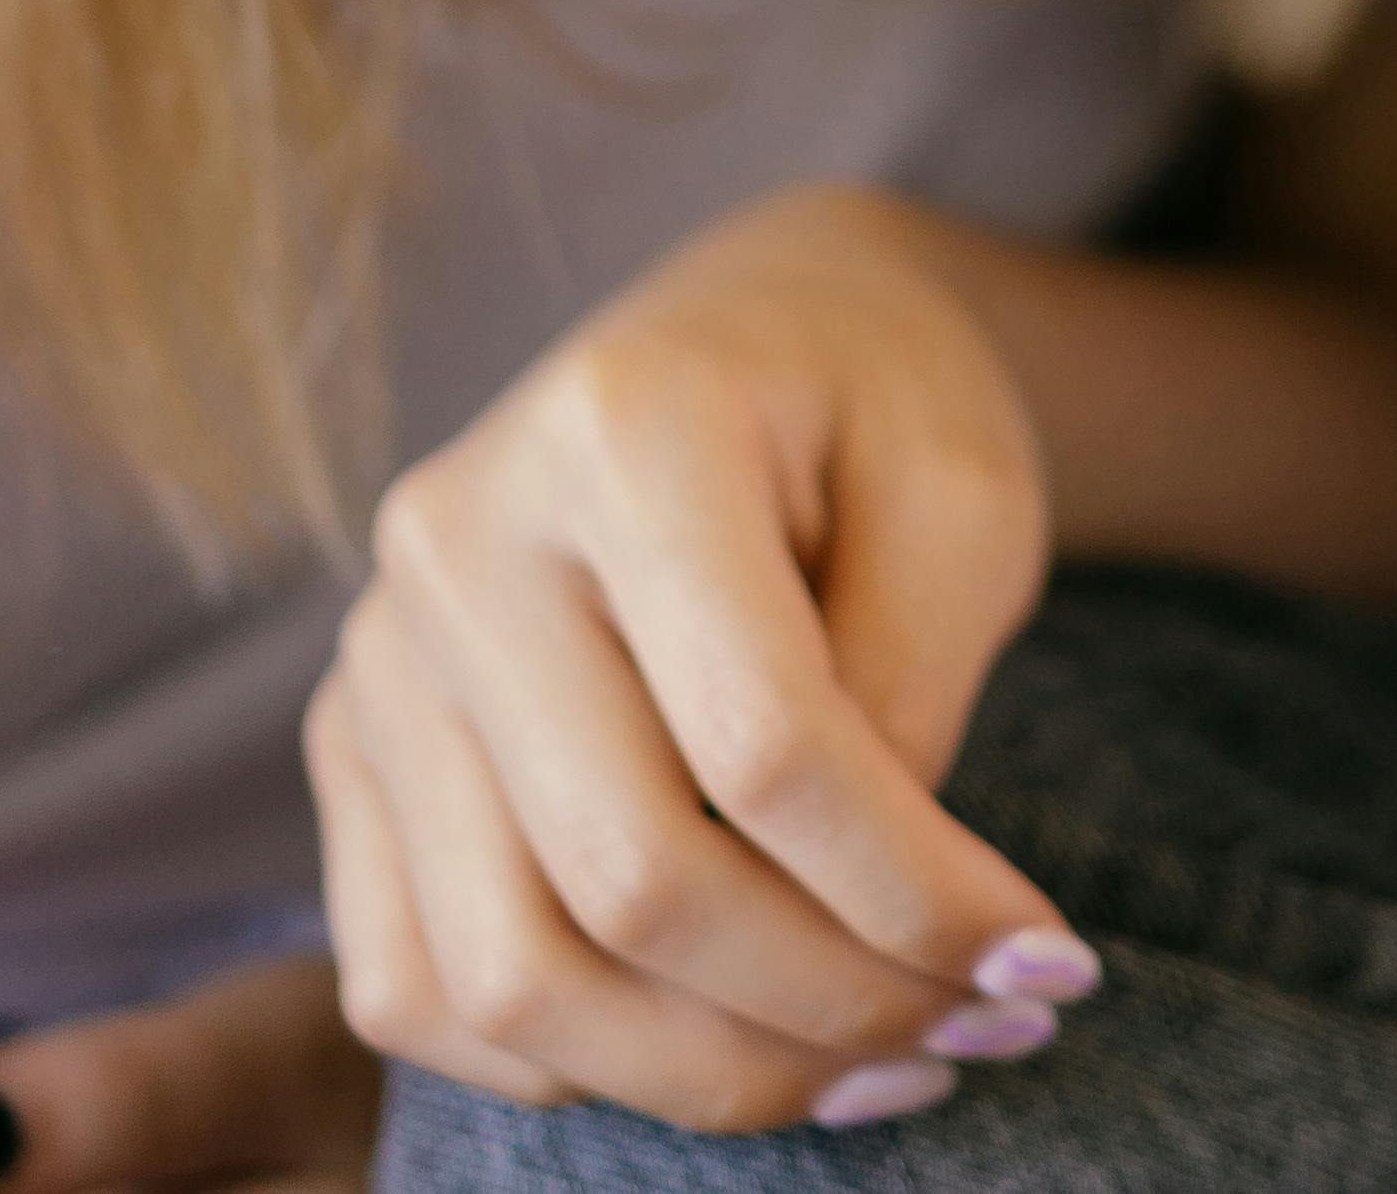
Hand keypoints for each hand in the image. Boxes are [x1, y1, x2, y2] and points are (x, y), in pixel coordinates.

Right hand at [311, 185, 1100, 1135]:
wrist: (755, 325)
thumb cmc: (875, 403)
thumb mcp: (962, 495)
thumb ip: (911, 694)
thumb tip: (863, 925)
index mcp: (621, 426)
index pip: (764, 743)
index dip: (918, 895)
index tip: (1048, 971)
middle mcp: (460, 535)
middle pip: (630, 880)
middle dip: (830, 1005)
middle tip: (980, 1033)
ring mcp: (380, 648)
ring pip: (510, 973)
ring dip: (710, 1071)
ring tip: (872, 1065)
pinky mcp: (348, 743)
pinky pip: (412, 984)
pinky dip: (567, 1061)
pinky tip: (716, 1036)